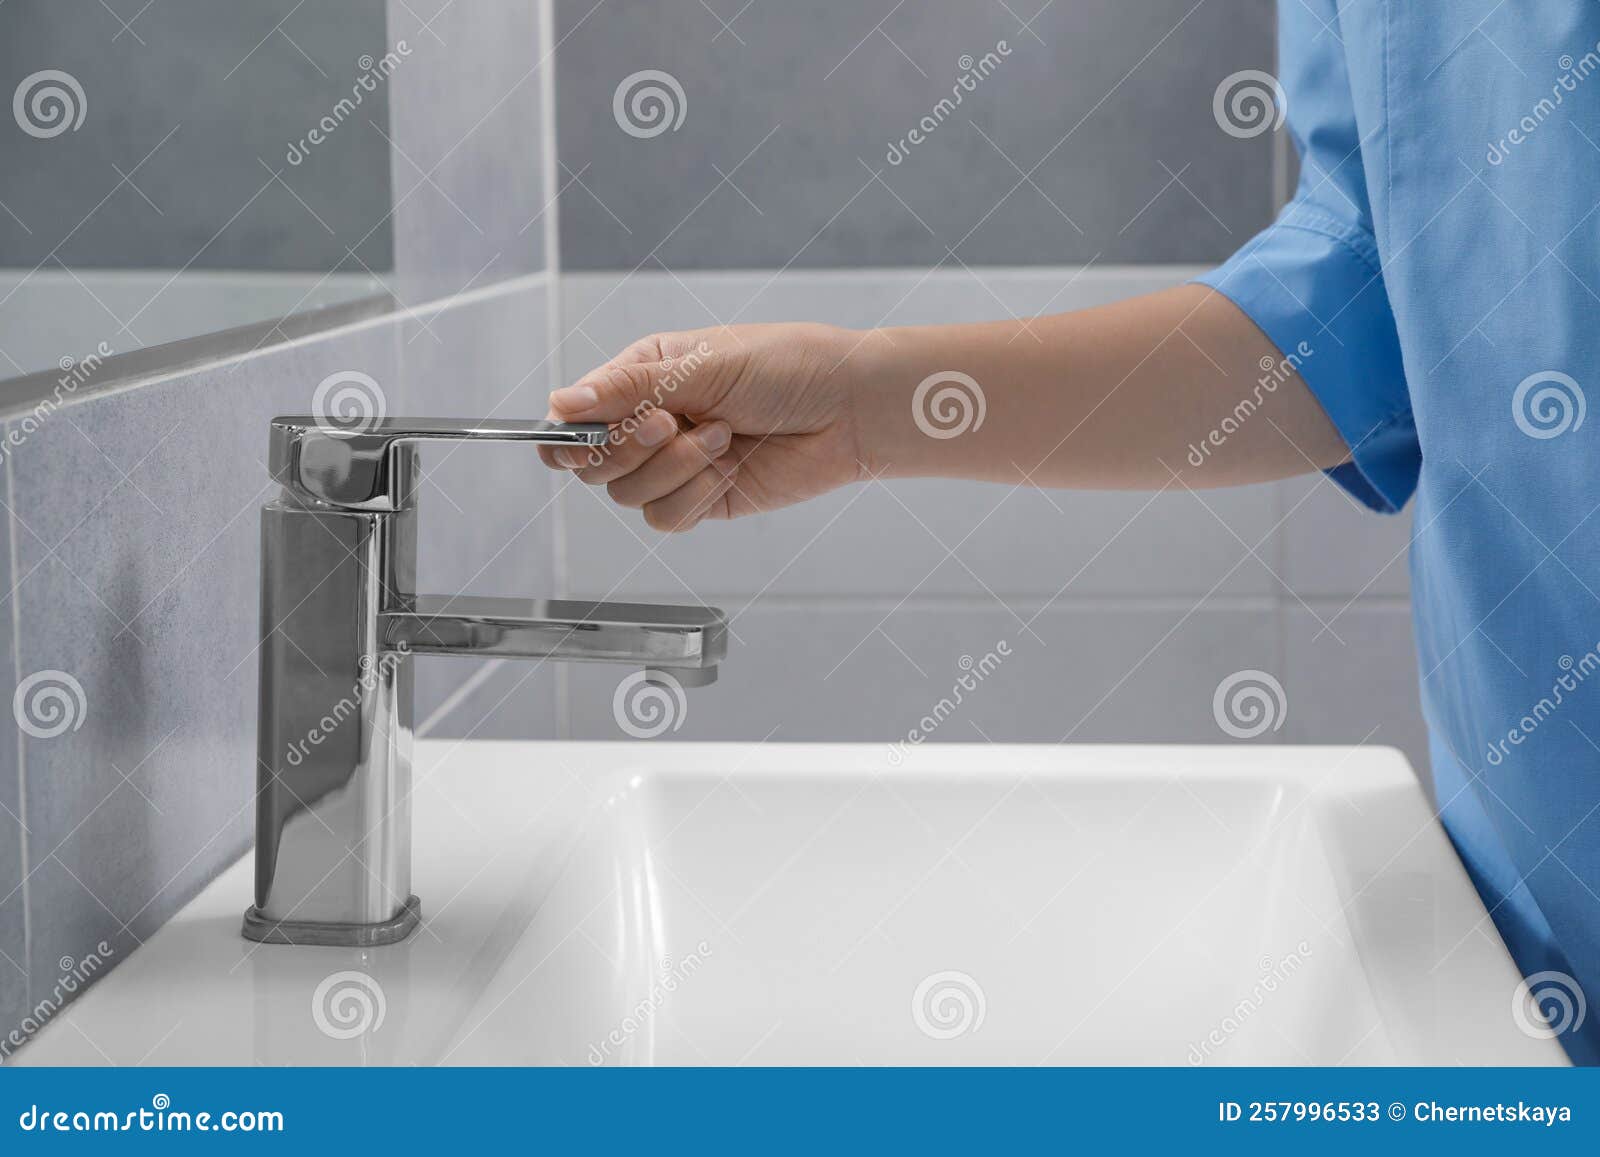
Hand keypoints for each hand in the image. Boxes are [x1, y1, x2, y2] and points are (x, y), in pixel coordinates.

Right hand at [543, 323, 868, 531]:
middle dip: (627, 448)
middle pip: (591, 463)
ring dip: (673, 468)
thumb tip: (562, 404)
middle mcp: (651, 423)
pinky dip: (693, 497)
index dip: (569, 433)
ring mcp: (675, 465)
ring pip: (627, 493)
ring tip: (723, 436)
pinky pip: (665, 518)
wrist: (848, 409)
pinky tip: (729, 470)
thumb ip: (632, 388)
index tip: (583, 435)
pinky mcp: (703, 500)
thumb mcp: (704, 364)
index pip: (574, 416)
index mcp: (642, 377)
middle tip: (672, 423)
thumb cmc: (787, 367)